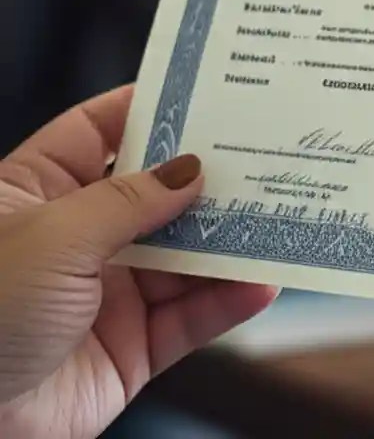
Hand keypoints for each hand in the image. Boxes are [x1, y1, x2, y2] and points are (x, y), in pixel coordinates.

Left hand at [0, 85, 278, 438]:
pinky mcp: (131, 346)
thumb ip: (129, 201)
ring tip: (272, 220)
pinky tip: (258, 282)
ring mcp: (106, 293)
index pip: (96, 132)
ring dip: (227, 242)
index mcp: (34, 193)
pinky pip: (191, 317)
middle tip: (260, 158)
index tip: (203, 94)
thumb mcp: (52, 237)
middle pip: (155, 195)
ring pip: (183, 257)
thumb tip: (189, 171)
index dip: (147, 111)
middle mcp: (74, 238)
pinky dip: (228, 301)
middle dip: (207, 180)